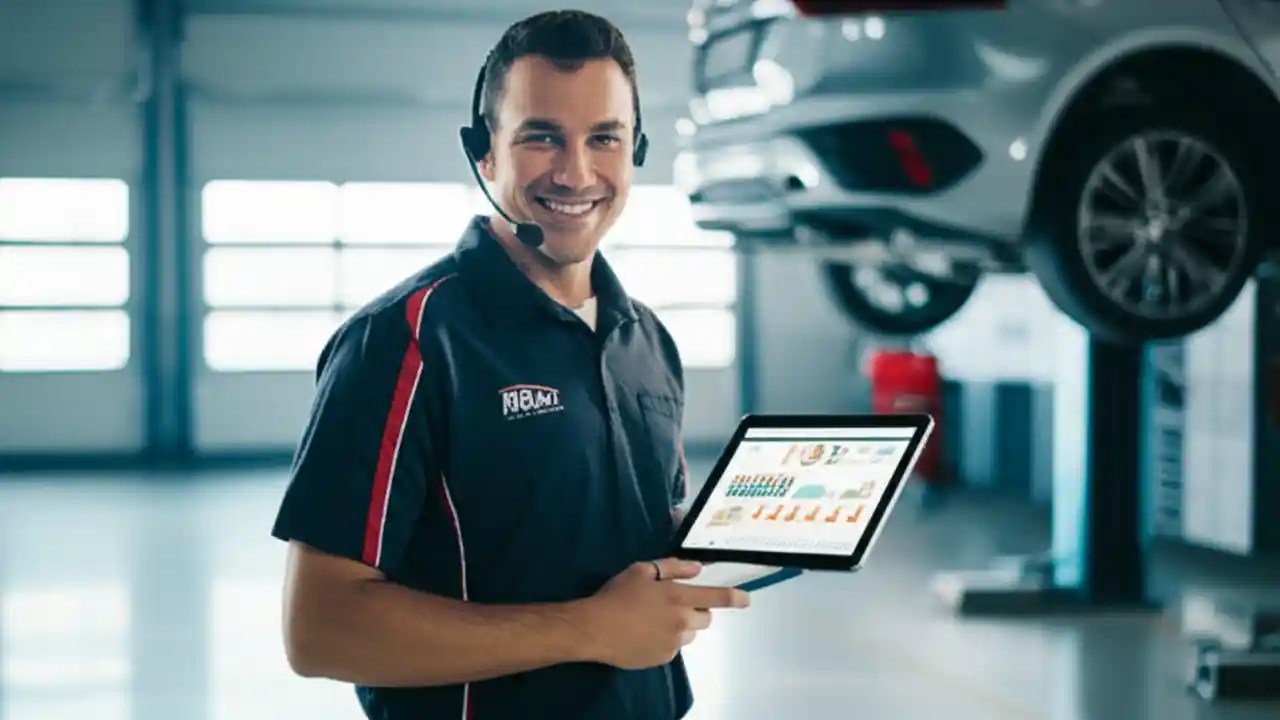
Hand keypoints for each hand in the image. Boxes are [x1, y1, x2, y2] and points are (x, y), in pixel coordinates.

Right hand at [575, 558, 749, 669]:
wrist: (594, 628)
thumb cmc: (617, 595)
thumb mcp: (642, 571)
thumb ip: (673, 568)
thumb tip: (698, 568)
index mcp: (678, 596)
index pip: (716, 597)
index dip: (735, 598)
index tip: (746, 600)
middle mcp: (682, 621)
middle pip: (705, 618)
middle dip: (697, 610)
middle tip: (673, 604)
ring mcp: (674, 642)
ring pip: (689, 633)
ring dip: (681, 626)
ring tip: (654, 620)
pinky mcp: (663, 658)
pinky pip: (673, 647)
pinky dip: (666, 640)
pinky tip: (645, 634)